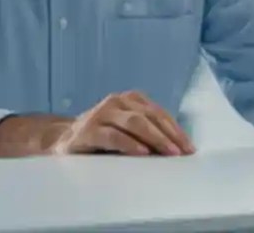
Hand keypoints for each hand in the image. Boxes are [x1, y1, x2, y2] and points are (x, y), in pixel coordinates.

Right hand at [53, 90, 195, 156]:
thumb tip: (177, 149)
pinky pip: (113, 136)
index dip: (175, 129)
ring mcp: (101, 114)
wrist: (64, 140)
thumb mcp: (127, 130)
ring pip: (134, 123)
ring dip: (155, 138)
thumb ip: (147, 133)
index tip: (189, 147)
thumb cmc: (103, 137)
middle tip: (183, 152)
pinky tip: (142, 153)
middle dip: (169, 135)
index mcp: (130, 99)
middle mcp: (116, 101)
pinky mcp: (88, 130)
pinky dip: (130, 144)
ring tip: (169, 153)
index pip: (158, 113)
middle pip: (149, 116)